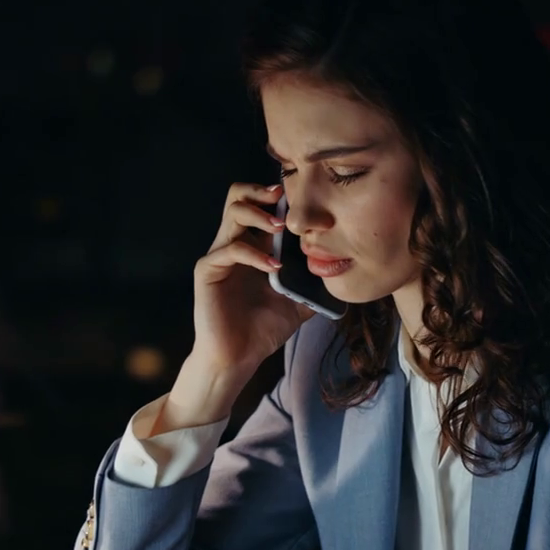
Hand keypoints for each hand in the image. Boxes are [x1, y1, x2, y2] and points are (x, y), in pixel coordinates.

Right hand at [193, 182, 316, 371]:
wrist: (238, 358)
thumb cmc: (262, 330)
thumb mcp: (297, 304)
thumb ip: (313, 286)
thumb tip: (341, 276)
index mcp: (254, 246)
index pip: (260, 205)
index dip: (278, 196)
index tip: (303, 197)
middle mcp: (234, 244)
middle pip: (238, 196)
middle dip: (262, 191)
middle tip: (284, 198)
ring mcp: (219, 255)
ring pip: (232, 212)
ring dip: (259, 215)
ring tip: (281, 228)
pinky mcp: (208, 271)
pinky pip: (229, 250)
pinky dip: (254, 253)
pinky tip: (273, 266)